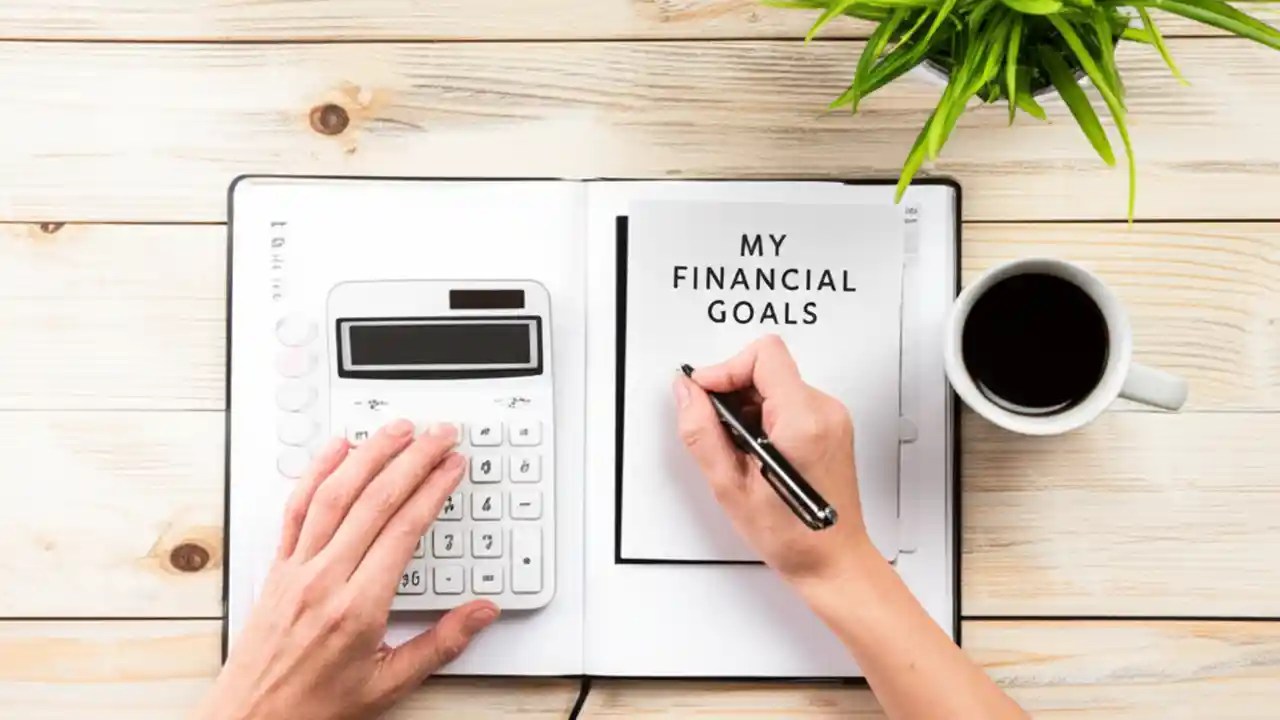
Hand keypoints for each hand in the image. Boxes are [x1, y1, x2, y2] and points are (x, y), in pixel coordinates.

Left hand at [197, 420, 498, 719]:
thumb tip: (481, 613)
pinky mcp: (275, 567)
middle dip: (412, 459)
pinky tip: (335, 450)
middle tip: (438, 435)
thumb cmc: (315, 707)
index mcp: (358, 608)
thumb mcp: (390, 684)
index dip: (433, 489)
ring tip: (396, 430)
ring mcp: (295, 569)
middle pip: (374, 501)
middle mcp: (324, 580)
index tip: (452, 466)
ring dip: (368, 454)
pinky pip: (295, 509)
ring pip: (333, 495)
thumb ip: (441, 644)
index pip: (403, 529)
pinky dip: (315, 473)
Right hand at [673, 335, 872, 585]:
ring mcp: (831, 417)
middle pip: (766, 367)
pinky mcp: (829, 425)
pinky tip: (757, 453)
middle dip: (732, 393)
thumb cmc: (794, 536)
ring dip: (747, 409)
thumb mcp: (730, 486)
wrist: (833, 560)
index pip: (763, 355)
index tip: (704, 394)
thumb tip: (687, 393)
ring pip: (774, 384)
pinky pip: (788, 401)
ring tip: (741, 452)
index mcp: (802, 421)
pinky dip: (764, 418)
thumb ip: (702, 432)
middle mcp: (824, 411)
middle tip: (719, 433)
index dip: (725, 369)